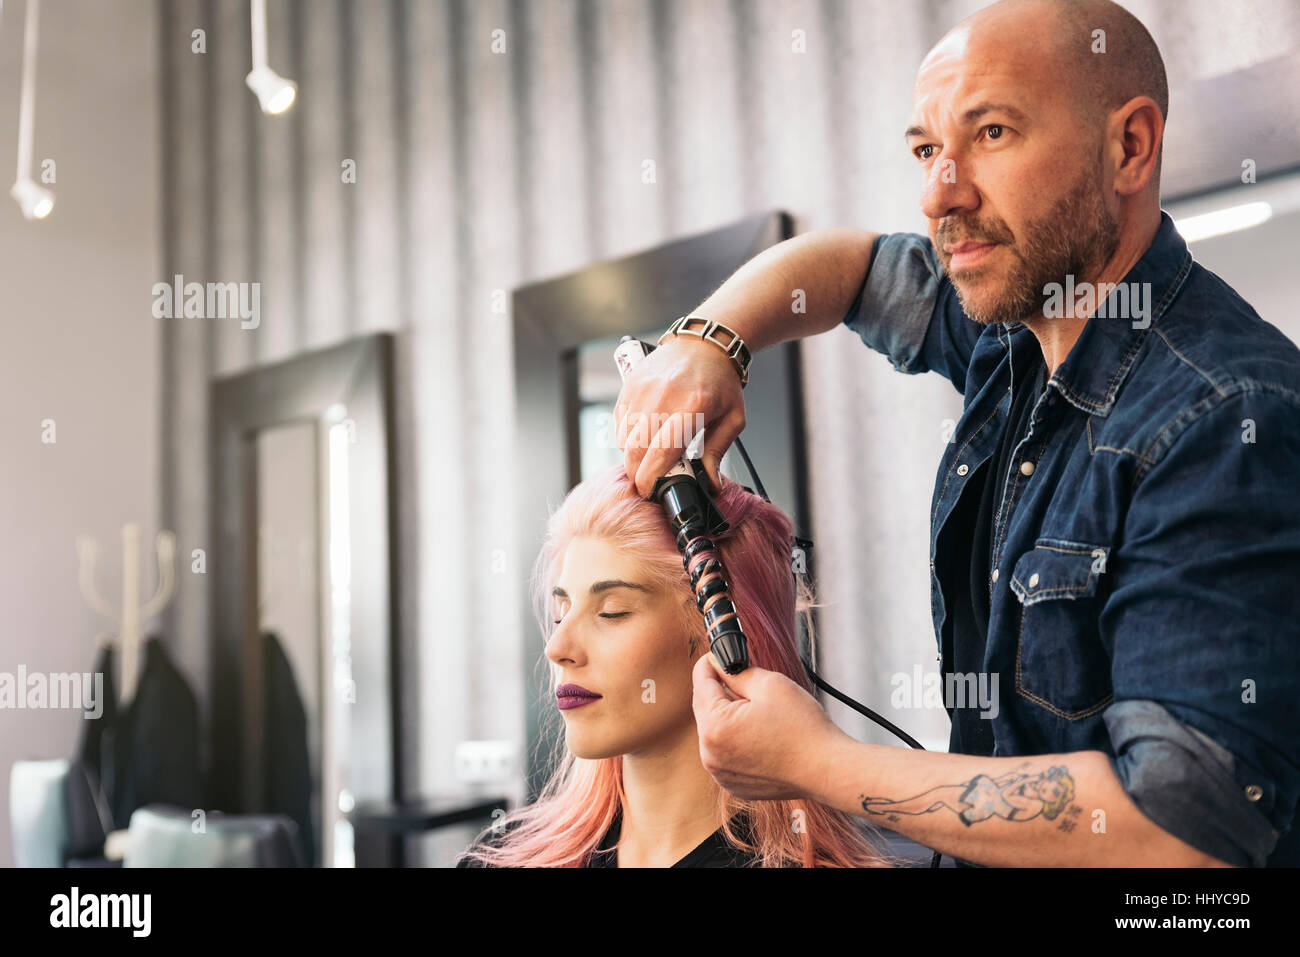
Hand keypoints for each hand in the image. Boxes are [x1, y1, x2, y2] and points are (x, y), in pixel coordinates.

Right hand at [614, 336, 745, 497]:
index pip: (662, 452)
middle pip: (636, 449)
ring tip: (648, 455)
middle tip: (647, 481)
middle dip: (637, 473)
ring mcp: (644, 389)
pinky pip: (619, 422)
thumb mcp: (732, 419)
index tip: (650, 490)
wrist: (704, 344)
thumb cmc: (720, 381)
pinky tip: (643, 435)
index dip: (651, 477)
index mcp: (694, 406)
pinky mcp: (630, 385)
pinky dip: (626, 436)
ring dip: (632, 455)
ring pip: (624, 438)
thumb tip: (710, 484)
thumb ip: (718, 453)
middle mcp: (664, 396)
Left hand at [691, 652, 842, 800]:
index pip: (701, 683)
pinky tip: (761, 735)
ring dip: (727, 716)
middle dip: (720, 691)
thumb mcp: (768, 684)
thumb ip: (735, 672)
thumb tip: (719, 666)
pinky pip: (725, 752)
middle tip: (744, 681)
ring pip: (714, 731)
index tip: (717, 656)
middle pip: (704, 708)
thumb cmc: (802, 727)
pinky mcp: (733, 783)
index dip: (709, 664)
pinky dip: (735, 740)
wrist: (826, 768)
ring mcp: (720, 772)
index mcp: (714, 727)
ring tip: (759, 712)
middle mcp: (710, 754)